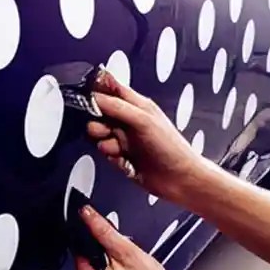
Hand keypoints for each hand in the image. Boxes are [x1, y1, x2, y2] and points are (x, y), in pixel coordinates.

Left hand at [74, 205, 191, 269]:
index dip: (94, 235)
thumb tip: (86, 215)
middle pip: (88, 258)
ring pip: (98, 269)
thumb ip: (104, 232)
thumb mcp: (130, 255)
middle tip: (127, 256)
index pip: (79, 247)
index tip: (108, 232)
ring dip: (113, 262)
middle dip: (106, 251)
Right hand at [87, 69, 204, 200]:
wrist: (180, 180)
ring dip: (105, 143)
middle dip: (98, 123)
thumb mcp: (143, 120)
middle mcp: (130, 120)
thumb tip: (95, 97)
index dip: (98, 92)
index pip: (112, 89)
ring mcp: (126, 139)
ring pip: (100, 136)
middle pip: (100, 113)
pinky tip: (125, 161)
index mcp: (137, 105)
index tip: (89, 100)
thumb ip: (117, 107)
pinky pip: (105, 154)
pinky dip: (112, 158)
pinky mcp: (123, 157)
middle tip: (104, 130)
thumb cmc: (171, 147)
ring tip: (117, 149)